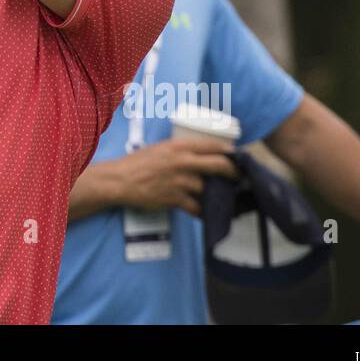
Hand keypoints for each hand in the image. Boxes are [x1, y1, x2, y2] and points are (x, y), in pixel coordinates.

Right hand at [117, 138, 239, 216]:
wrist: (121, 180)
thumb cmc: (138, 163)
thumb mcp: (160, 148)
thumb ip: (179, 151)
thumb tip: (197, 156)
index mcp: (179, 146)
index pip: (212, 145)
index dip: (228, 151)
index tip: (237, 157)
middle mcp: (183, 162)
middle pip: (219, 165)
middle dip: (234, 173)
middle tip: (239, 178)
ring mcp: (181, 181)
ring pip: (210, 189)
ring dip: (219, 195)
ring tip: (224, 199)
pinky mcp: (176, 199)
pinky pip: (198, 208)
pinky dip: (204, 212)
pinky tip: (208, 214)